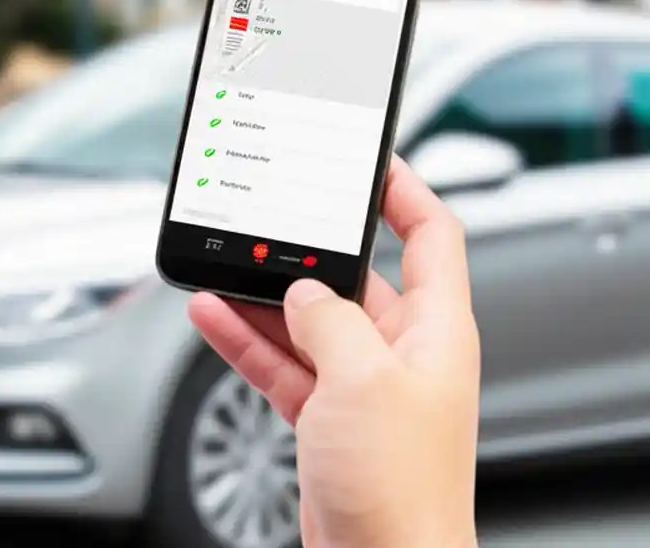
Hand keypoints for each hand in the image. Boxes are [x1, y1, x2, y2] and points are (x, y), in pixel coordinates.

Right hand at [189, 157, 479, 547]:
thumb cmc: (401, 490)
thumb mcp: (363, 380)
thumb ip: (330, 321)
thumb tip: (305, 294)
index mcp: (436, 332)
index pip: (432, 235)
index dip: (406, 190)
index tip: (373, 159)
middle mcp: (402, 354)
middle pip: (355, 279)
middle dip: (309, 254)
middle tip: (271, 223)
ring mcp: (362, 388)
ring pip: (309, 322)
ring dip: (265, 298)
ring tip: (224, 268)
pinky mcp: (327, 420)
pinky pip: (283, 363)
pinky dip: (248, 341)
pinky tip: (214, 316)